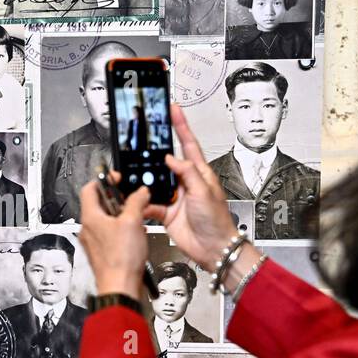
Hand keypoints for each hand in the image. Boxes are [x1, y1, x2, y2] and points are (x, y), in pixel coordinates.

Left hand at [78, 174, 151, 296]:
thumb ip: (136, 202)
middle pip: (99, 204)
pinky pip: (110, 235)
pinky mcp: (102, 253)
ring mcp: (94, 242)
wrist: (120, 287)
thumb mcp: (133, 222)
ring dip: (122, 216)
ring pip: (106, 220)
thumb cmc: (120, 260)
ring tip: (135, 219)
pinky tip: (135, 236)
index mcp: (90, 218)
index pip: (89, 189)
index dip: (104, 180)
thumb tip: (140, 192)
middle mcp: (88, 229)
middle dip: (117, 200)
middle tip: (131, 200)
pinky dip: (122, 231)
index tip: (117, 179)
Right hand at [143, 103, 240, 270]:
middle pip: (166, 161)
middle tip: (143, 140)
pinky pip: (150, 204)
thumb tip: (171, 158)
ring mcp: (175, 197)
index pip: (188, 143)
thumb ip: (187, 172)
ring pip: (155, 182)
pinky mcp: (166, 212)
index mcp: (199, 173)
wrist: (214, 248)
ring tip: (140, 176)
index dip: (181, 126)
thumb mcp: (204, 191)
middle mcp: (186, 182)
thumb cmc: (218, 221)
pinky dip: (144, 204)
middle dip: (154, 153)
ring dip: (147, 181)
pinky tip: (142, 203)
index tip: (173, 109)